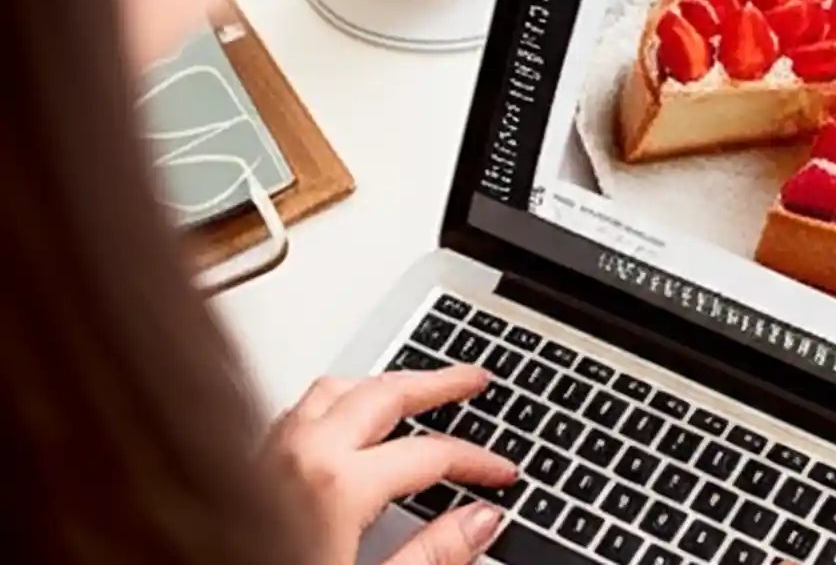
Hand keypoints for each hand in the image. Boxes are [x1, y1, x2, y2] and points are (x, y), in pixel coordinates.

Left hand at [264, 365, 518, 564]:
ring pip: (333, 390)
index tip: (502, 474)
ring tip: (413, 388)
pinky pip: (298, 410)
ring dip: (381, 384)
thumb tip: (480, 520)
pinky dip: (336, 401)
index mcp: (334, 484)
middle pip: (383, 394)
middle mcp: (297, 455)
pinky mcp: (243, 468)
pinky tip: (345, 419)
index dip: (475, 460)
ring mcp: (264, 455)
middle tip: (473, 378)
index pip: (429, 453)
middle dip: (437, 383)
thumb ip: (431, 554)